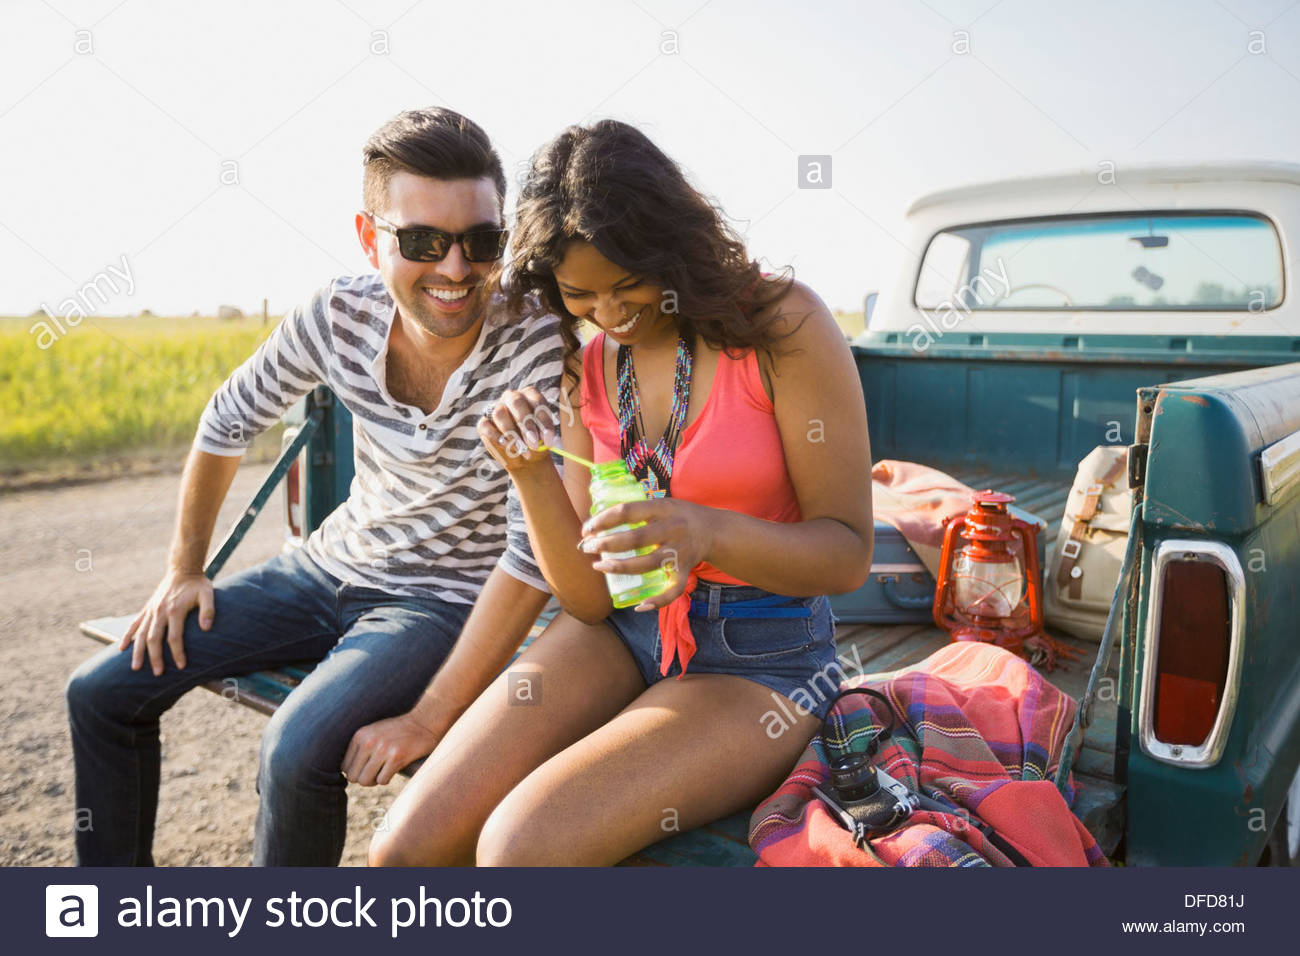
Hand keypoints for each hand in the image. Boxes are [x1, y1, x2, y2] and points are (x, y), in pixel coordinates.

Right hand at [119, 569, 213, 674]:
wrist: (183, 569)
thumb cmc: (198, 584)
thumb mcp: (208, 593)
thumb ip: (208, 610)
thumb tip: (206, 628)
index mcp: (175, 610)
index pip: (174, 637)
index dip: (177, 653)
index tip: (181, 666)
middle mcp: (160, 611)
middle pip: (154, 639)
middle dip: (155, 657)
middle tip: (158, 674)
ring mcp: (151, 611)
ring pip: (140, 634)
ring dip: (138, 652)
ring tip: (136, 668)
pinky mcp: (146, 609)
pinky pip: (134, 624)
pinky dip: (127, 636)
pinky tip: (122, 648)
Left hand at [341, 712, 443, 786]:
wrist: (425, 721)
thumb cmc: (399, 731)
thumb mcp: (374, 732)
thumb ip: (360, 747)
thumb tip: (347, 774)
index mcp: (360, 735)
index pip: (344, 766)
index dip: (356, 772)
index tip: (367, 768)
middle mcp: (369, 741)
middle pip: (353, 777)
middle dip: (364, 778)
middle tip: (376, 772)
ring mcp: (383, 749)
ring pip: (366, 781)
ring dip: (375, 780)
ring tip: (384, 772)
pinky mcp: (397, 757)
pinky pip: (382, 780)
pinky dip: (388, 779)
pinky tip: (395, 768)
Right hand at [477, 386, 559, 474]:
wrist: (525, 457)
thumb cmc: (538, 442)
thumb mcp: (545, 438)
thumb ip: (546, 435)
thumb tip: (545, 438)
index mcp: (530, 395)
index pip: (537, 402)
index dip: (543, 421)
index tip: (548, 440)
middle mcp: (512, 398)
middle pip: (516, 402)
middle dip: (526, 424)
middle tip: (534, 444)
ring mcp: (496, 409)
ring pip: (499, 414)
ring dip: (512, 433)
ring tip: (523, 449)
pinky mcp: (484, 423)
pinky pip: (486, 426)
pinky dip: (499, 438)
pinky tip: (510, 448)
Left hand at [581, 498, 715, 609]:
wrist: (715, 530)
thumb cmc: (678, 516)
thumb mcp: (662, 504)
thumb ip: (637, 511)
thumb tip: (599, 521)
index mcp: (662, 508)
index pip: (627, 511)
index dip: (603, 520)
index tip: (586, 529)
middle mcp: (672, 528)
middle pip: (635, 538)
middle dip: (607, 544)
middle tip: (586, 548)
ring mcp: (680, 551)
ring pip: (648, 564)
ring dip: (621, 567)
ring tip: (599, 566)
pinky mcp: (686, 570)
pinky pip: (673, 590)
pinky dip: (658, 601)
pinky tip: (640, 606)